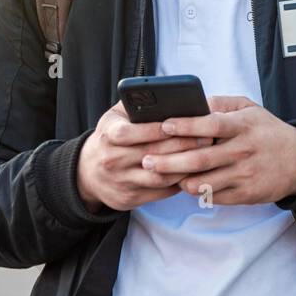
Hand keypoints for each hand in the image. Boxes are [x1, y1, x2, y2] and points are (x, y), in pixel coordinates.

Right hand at [77, 101, 212, 212]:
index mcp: (108, 135)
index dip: (157, 129)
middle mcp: (112, 160)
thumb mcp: (115, 117)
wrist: (87, 173)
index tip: (183, 123)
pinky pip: (160, 192)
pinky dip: (179, 183)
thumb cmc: (110, 137)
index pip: (132, 133)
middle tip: (207, 138)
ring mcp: (120, 182)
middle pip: (152, 155)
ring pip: (160, 177)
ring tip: (204, 155)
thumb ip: (136, 105)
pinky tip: (193, 172)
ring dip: (185, 167)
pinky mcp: (129, 198)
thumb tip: (168, 97)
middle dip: (183, 146)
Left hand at [141, 95, 295, 206]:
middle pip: (201, 159)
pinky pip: (215, 196)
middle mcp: (243, 151)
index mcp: (243, 126)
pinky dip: (196, 192)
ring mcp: (245, 175)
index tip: (163, 125)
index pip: (211, 125)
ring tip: (159, 176)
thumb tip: (193, 102)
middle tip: (146, 161)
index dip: (186, 126)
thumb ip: (221, 104)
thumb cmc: (267, 131)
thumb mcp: (250, 109)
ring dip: (179, 180)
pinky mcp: (246, 194)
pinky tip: (182, 185)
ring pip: (205, 182)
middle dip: (170, 161)